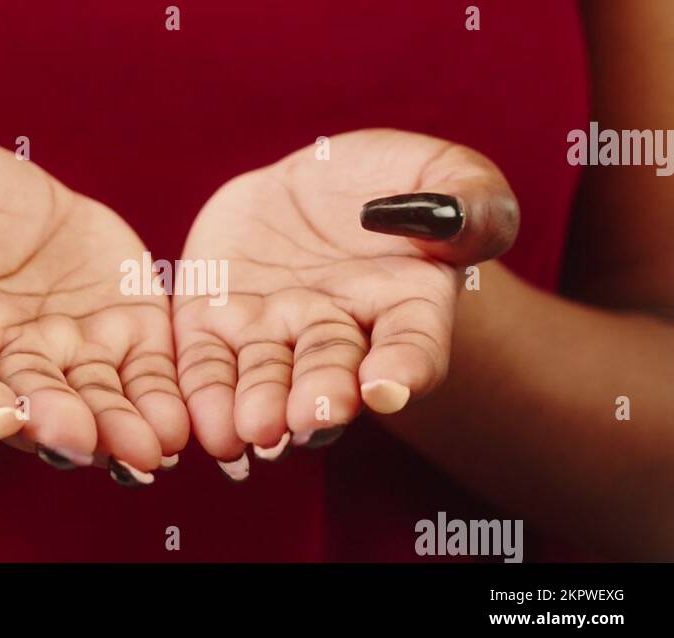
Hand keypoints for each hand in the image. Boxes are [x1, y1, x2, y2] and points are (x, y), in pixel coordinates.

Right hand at [0, 137, 187, 483]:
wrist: (12, 205)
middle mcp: (6, 360)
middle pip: (30, 404)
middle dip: (54, 425)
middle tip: (79, 440)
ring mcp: (71, 354)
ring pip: (95, 403)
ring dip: (118, 431)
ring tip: (146, 451)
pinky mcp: (127, 337)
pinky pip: (148, 376)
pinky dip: (162, 401)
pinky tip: (179, 424)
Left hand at [173, 129, 517, 476]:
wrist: (311, 187)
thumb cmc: (392, 181)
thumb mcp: (444, 171)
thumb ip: (470, 201)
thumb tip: (451, 219)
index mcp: (406, 305)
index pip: (413, 345)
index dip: (403, 369)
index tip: (386, 387)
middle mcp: (338, 334)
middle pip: (332, 373)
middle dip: (320, 398)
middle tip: (309, 417)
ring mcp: (273, 334)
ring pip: (266, 380)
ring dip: (260, 409)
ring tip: (253, 428)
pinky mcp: (214, 323)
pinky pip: (206, 364)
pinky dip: (204, 395)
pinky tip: (206, 422)